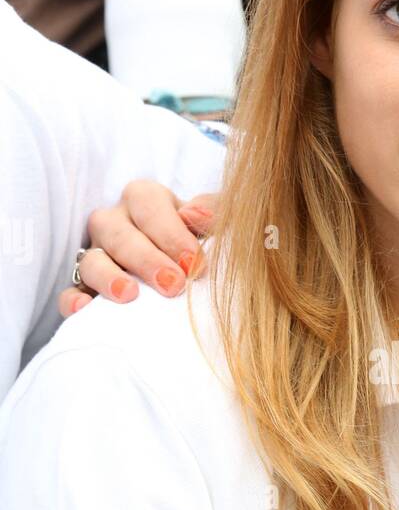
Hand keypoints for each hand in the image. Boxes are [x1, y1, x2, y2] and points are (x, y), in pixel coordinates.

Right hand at [58, 182, 217, 316]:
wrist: (191, 273)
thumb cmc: (203, 241)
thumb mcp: (217, 221)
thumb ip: (214, 211)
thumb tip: (196, 214)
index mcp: (145, 200)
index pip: (146, 202)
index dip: (169, 231)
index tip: (193, 262)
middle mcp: (115, 222)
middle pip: (117, 232)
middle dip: (145, 259)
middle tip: (173, 284)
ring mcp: (97, 253)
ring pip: (91, 260)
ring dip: (108, 277)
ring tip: (130, 296)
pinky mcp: (86, 286)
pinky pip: (70, 291)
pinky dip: (73, 300)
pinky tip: (84, 310)